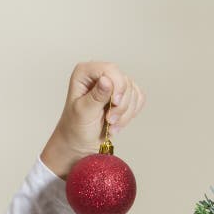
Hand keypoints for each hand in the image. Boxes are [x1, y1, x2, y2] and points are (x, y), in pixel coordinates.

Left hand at [41, 61, 144, 179]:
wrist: (79, 144)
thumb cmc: (75, 128)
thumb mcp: (83, 113)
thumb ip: (96, 97)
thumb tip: (106, 80)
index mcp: (84, 73)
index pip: (110, 69)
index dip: (117, 86)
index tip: (113, 104)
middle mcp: (99, 75)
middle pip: (124, 81)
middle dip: (121, 104)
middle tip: (110, 120)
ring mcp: (112, 84)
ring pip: (133, 91)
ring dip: (125, 113)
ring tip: (111, 125)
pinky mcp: (123, 95)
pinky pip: (138, 98)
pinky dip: (130, 114)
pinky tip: (117, 123)